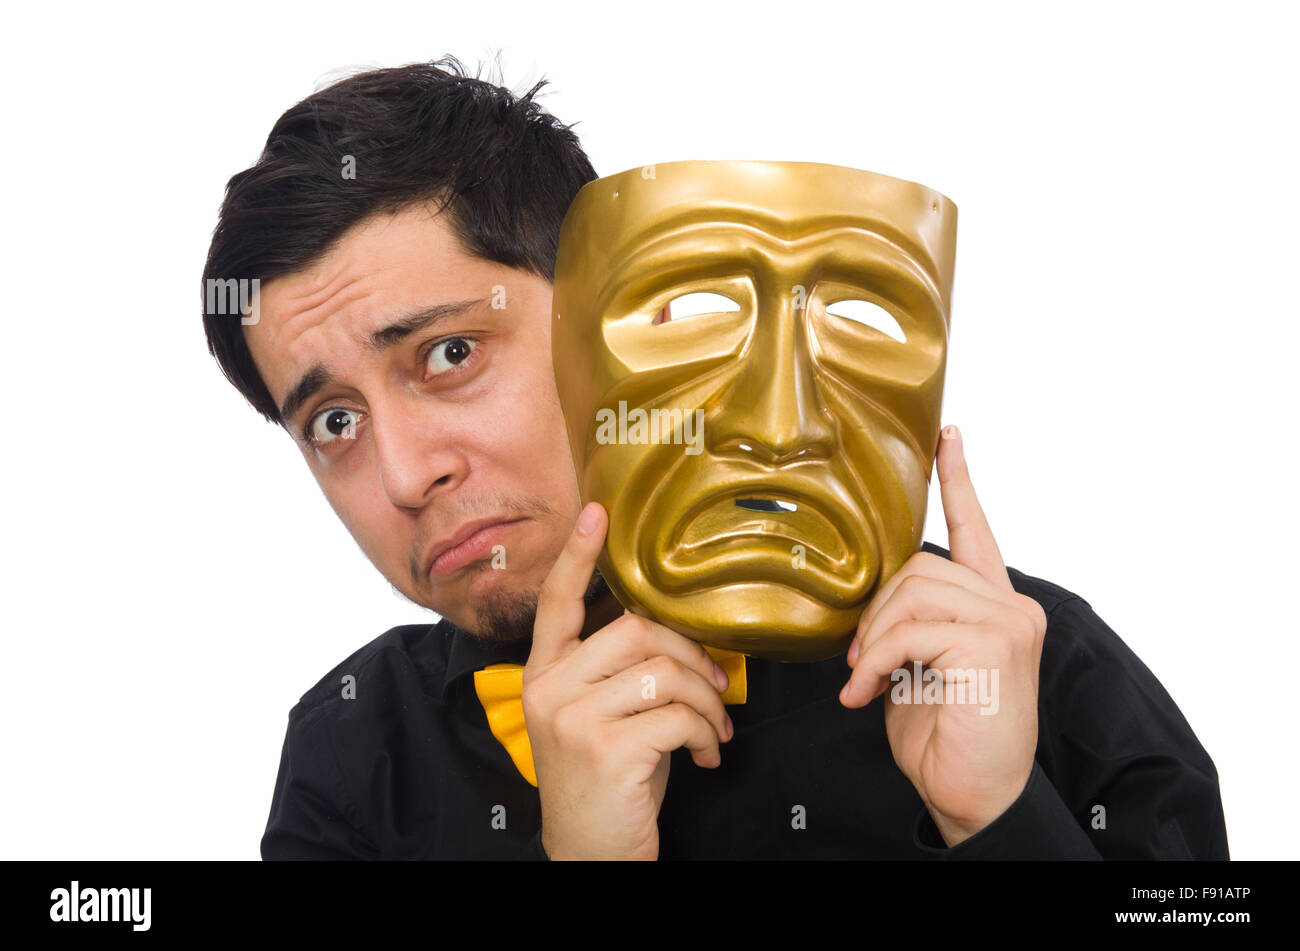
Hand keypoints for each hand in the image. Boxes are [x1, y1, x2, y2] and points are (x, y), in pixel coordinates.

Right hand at [522, 501, 732, 859]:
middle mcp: (548, 688)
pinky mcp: (605, 748)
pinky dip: (707, 733)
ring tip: (716, 729)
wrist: (592, 855)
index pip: (555, 601)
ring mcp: (572, 718)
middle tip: (718, 684)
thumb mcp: (600, 718)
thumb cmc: (607, 782)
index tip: (598, 513)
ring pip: (663, 672)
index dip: (578, 555)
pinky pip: (678, 715)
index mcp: (543, 673)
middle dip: (692, 653)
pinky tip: (706, 756)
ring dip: (708, 700)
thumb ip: (620, 672)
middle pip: (635, 630)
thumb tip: (679, 635)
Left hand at [840, 425, 1046, 845]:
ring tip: (868, 679)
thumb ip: (913, 620)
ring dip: (874, 639)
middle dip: (876, 610)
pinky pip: (909, 630)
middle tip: (863, 659)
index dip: (958, 480)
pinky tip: (868, 694)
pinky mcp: (992, 644)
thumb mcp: (921, 666)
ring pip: (911, 593)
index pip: (974, 530)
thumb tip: (874, 601)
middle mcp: (1010, 605)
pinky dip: (876, 662)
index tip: (946, 437)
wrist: (974, 795)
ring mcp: (1007, 622)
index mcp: (994, 604)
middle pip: (919, 566)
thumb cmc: (947, 735)